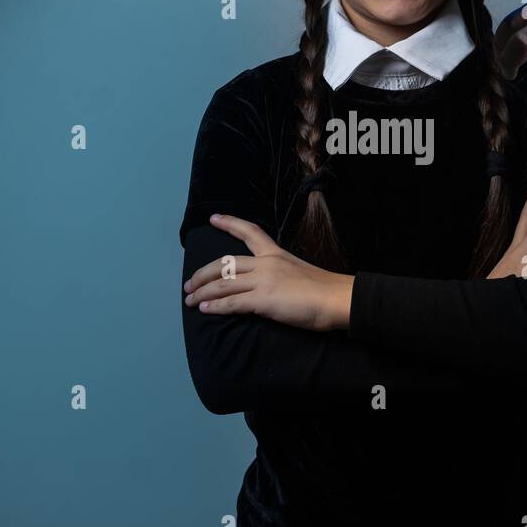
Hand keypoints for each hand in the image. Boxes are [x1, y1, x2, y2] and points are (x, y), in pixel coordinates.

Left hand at [182, 213, 353, 332]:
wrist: (338, 298)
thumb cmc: (326, 289)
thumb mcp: (299, 272)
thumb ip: (281, 274)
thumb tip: (270, 285)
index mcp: (276, 254)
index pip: (250, 232)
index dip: (229, 223)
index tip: (213, 218)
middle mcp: (266, 263)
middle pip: (225, 263)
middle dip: (203, 273)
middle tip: (189, 283)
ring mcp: (264, 280)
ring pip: (223, 282)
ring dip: (202, 291)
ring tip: (190, 299)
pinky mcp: (264, 300)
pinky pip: (231, 302)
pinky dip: (215, 306)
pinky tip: (204, 309)